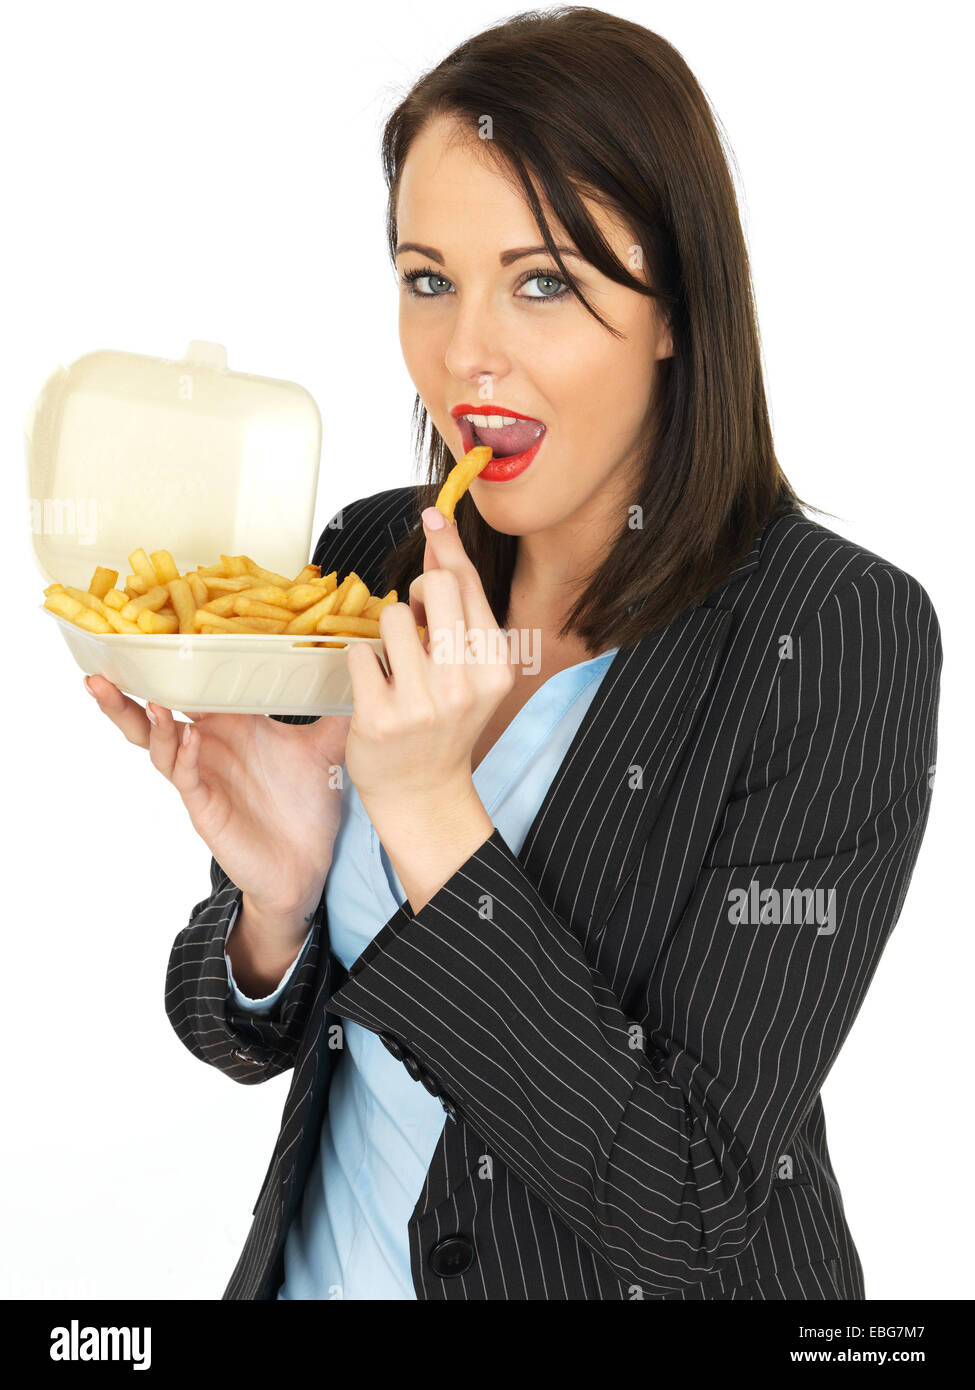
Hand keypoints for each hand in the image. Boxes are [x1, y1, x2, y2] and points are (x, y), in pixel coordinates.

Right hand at [85, 674, 350, 915]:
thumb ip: (336, 712)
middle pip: (154, 714)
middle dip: (126, 694)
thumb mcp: (325, 750)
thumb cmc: (306, 806)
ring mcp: (202, 776)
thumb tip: (361, 669)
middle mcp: (208, 746)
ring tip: (147, 699)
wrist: (307, 866)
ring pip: (157, 745)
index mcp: (230, 724)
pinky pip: (186, 777)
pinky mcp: (206, 807)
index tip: (148, 631)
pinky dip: (183, 755)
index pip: (192, 685)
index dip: (169, 662)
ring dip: (147, 722)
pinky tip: (186, 736)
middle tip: (99, 669)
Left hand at [343, 507, 511, 895]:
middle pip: (431, 588)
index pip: (466, 586)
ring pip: (390, 617)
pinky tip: (377, 690)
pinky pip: (359, 654)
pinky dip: (362, 665)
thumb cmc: (446, 720)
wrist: (424, 791)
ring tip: (396, 664)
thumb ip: (460, 610)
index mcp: (495, 664)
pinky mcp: (381, 718)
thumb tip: (439, 538)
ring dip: (386, 633)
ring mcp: (422, 702)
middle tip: (414, 625)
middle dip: (415, 594)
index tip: (431, 517)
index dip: (446, 547)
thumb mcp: (470, 668)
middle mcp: (465, 681)